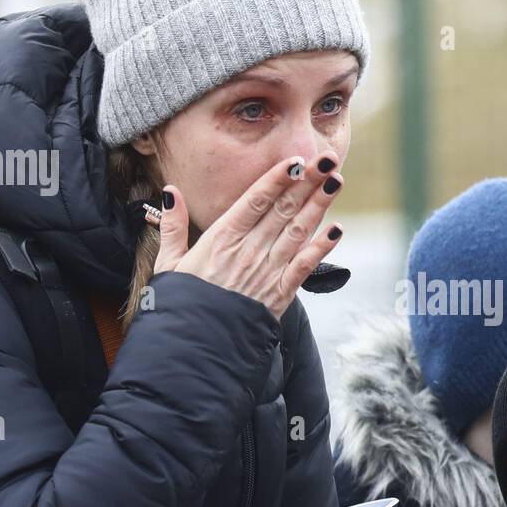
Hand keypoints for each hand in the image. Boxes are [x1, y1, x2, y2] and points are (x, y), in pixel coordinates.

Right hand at [152, 152, 343, 319]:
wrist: (195, 347)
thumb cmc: (180, 304)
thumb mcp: (169, 263)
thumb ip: (172, 226)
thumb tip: (170, 192)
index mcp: (221, 239)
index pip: (255, 200)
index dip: (278, 178)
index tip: (296, 160)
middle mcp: (248, 251)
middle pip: (283, 210)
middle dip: (307, 183)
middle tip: (327, 159)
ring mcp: (266, 272)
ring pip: (298, 232)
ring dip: (319, 206)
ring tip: (336, 182)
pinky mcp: (280, 294)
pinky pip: (305, 266)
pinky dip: (322, 247)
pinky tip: (336, 230)